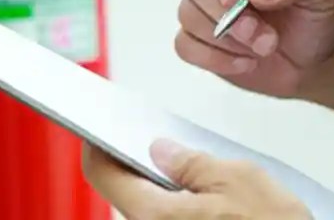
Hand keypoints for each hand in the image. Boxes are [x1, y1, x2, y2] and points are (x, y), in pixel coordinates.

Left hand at [82, 139, 311, 219]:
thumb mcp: (236, 178)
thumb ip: (192, 162)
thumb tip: (163, 150)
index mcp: (154, 215)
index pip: (101, 173)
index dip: (97, 142)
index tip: (100, 124)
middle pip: (126, 192)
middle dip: (138, 163)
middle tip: (155, 140)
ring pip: (150, 209)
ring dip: (163, 187)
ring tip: (189, 165)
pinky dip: (179, 206)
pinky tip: (203, 194)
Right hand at [177, 0, 333, 98]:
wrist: (317, 59)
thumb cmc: (318, 13)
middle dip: (231, 16)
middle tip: (267, 36)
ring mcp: (205, 4)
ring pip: (189, 15)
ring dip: (230, 40)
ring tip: (267, 46)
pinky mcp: (198, 37)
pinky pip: (186, 45)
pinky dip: (216, 59)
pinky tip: (247, 61)